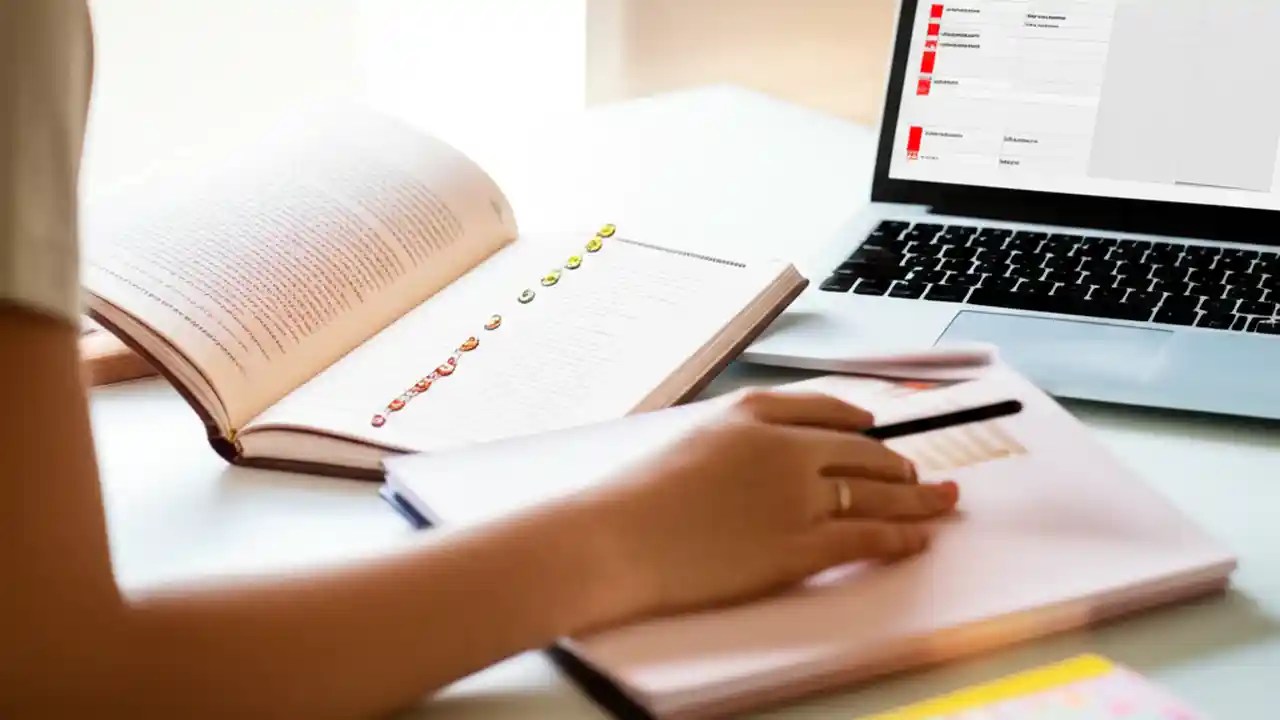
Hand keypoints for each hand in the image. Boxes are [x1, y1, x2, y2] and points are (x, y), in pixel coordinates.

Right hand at [585, 389, 958, 622]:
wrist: (619, 537)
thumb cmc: (637, 495)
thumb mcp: (689, 438)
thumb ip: (735, 436)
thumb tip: (768, 450)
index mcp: (755, 413)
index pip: (828, 411)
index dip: (862, 425)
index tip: (877, 431)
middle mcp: (787, 448)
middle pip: (864, 453)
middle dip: (900, 464)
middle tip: (921, 474)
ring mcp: (800, 497)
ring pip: (878, 493)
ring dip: (918, 499)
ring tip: (940, 502)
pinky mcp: (803, 546)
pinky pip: (869, 537)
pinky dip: (902, 537)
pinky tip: (919, 539)